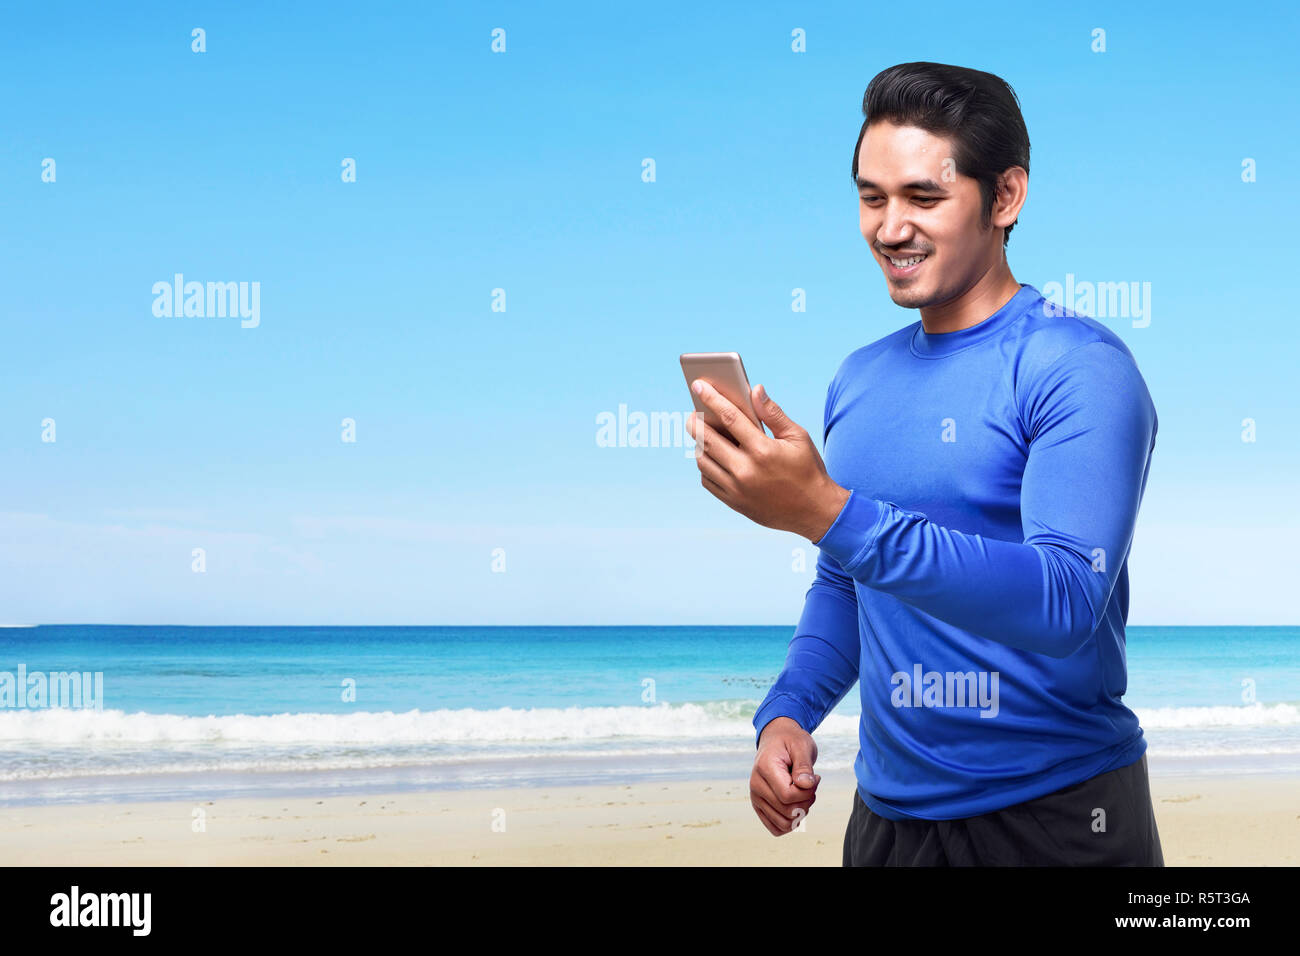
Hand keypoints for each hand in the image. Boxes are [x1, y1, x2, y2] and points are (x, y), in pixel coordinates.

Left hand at [686, 380, 850, 542]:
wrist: (814, 512)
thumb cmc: (808, 469)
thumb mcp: (798, 436)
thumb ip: (773, 413)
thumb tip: (755, 389)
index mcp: (763, 450)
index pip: (729, 417)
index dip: (711, 398)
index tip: (698, 385)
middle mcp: (746, 470)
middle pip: (707, 439)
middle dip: (696, 421)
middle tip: (693, 412)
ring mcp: (737, 489)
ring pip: (703, 461)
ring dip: (699, 444)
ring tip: (703, 434)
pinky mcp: (734, 502)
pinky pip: (708, 480)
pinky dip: (706, 465)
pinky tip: (712, 456)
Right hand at [751, 717, 820, 835]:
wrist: (777, 740)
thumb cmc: (790, 741)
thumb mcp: (802, 746)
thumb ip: (804, 766)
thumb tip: (806, 785)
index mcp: (764, 769)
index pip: (787, 796)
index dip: (807, 793)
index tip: (815, 778)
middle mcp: (756, 786)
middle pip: (787, 812)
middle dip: (807, 802)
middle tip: (811, 785)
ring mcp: (756, 798)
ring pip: (783, 824)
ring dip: (800, 813)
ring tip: (804, 795)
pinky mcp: (760, 807)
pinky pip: (776, 828)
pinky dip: (791, 823)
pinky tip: (797, 805)